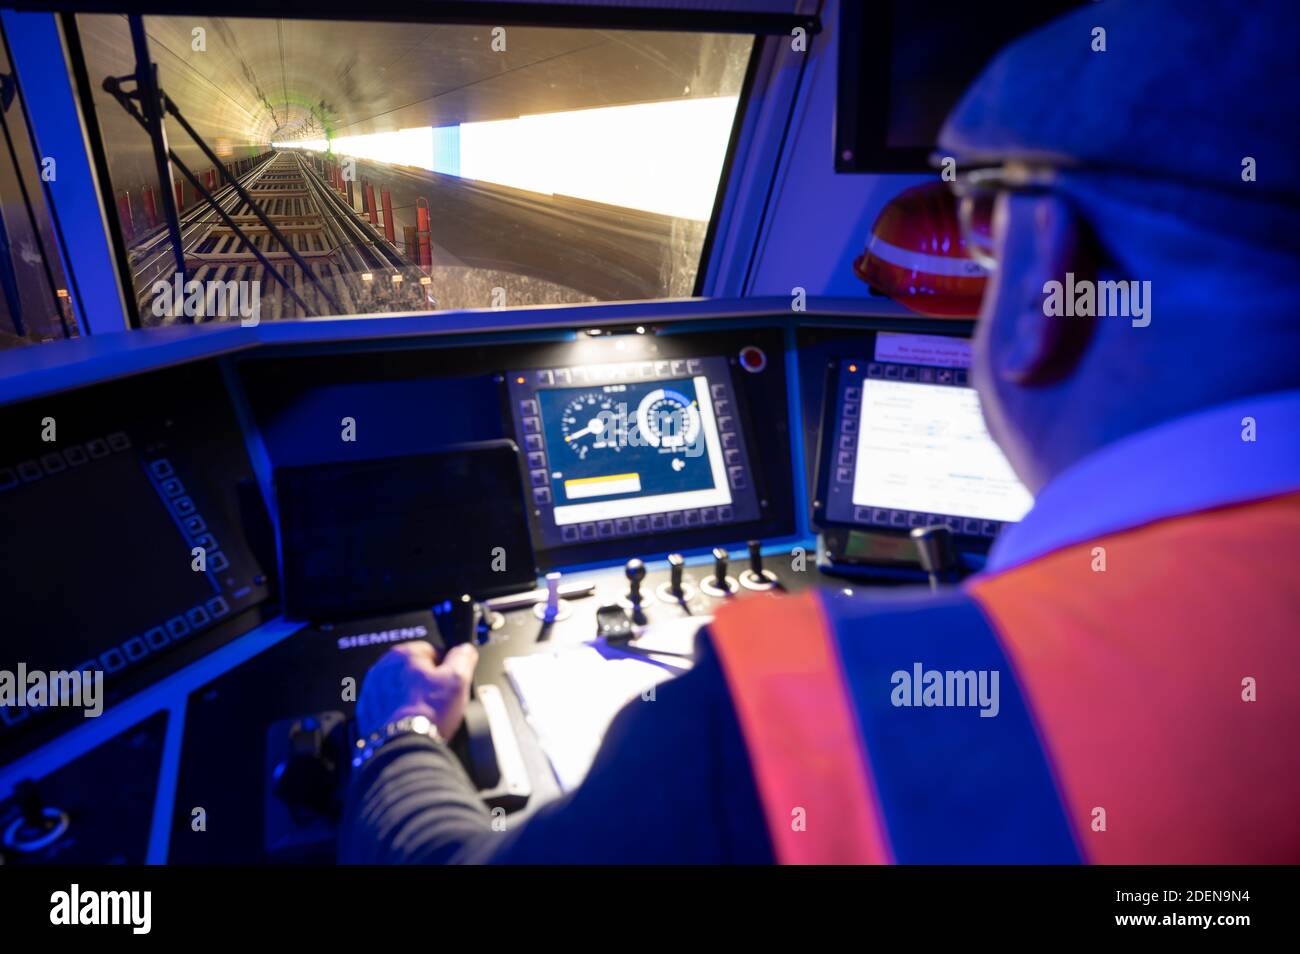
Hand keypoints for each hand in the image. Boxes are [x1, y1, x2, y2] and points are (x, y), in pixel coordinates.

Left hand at [355, 640, 478, 739]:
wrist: (403, 747)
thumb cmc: (427, 713)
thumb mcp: (458, 679)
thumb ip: (463, 656)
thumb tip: (464, 649)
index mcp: (404, 653)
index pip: (432, 651)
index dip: (446, 668)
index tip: (449, 682)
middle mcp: (382, 668)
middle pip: (414, 670)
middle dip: (427, 683)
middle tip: (438, 701)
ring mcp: (372, 690)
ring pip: (401, 688)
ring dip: (412, 697)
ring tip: (424, 713)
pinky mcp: (367, 710)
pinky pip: (388, 705)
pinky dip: (398, 711)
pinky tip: (410, 721)